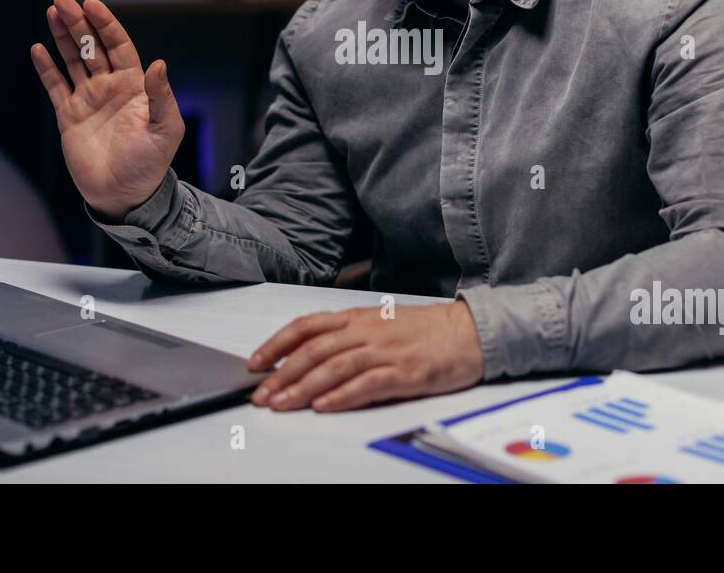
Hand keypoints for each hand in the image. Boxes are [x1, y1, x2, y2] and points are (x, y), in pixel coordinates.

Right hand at [30, 0, 184, 219]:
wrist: (124, 194)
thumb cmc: (150, 164)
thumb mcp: (166, 130)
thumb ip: (162, 97)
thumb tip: (158, 64)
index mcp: (135, 86)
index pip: (118, 46)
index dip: (106, 24)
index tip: (92, 4)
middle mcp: (110, 87)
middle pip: (92, 47)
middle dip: (78, 23)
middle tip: (62, 0)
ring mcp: (88, 99)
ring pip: (73, 60)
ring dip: (62, 37)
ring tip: (51, 12)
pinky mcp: (69, 116)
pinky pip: (55, 86)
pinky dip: (46, 68)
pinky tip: (38, 48)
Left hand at [247, 300, 484, 411]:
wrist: (469, 332)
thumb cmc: (424, 331)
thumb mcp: (379, 324)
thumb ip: (345, 337)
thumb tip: (306, 356)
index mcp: (357, 318)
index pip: (306, 327)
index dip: (276, 344)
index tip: (254, 363)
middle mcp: (367, 331)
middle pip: (314, 351)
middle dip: (281, 374)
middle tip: (260, 395)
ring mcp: (386, 351)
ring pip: (335, 367)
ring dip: (303, 387)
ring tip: (282, 404)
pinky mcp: (406, 373)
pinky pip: (368, 384)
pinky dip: (343, 395)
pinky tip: (324, 405)